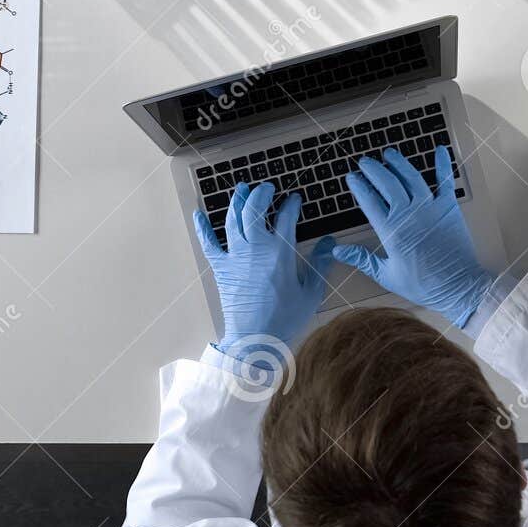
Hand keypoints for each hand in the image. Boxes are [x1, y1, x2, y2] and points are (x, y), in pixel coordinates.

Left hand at [193, 181, 334, 353]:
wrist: (255, 338)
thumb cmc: (285, 318)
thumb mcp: (311, 292)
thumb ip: (320, 263)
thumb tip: (329, 243)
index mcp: (280, 252)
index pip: (287, 217)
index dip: (291, 204)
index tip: (295, 199)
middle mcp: (256, 248)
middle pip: (255, 209)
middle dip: (262, 194)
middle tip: (267, 188)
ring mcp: (235, 256)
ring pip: (233, 219)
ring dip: (237, 201)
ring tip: (242, 189)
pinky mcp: (221, 267)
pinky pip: (208, 243)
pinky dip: (202, 227)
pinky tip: (198, 213)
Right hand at [334, 146, 494, 326]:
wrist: (458, 287)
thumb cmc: (423, 285)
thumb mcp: (387, 274)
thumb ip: (362, 258)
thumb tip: (338, 250)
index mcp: (391, 231)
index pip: (369, 200)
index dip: (359, 186)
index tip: (352, 177)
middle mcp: (409, 214)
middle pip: (387, 183)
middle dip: (373, 169)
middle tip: (365, 162)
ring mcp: (430, 208)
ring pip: (411, 177)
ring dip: (398, 163)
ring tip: (389, 154)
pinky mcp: (449, 208)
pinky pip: (444, 181)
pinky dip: (442, 164)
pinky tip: (439, 150)